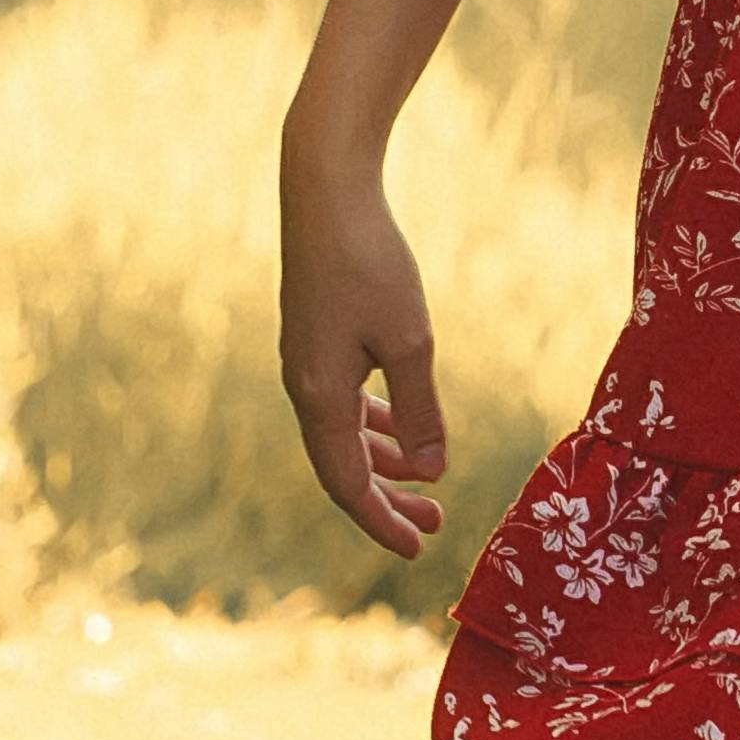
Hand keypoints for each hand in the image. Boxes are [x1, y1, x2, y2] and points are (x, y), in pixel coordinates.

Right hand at [277, 141, 448, 555]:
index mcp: (319, 396)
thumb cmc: (370, 262)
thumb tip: (432, 471)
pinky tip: (401, 426)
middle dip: (388, 499)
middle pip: (342, 465)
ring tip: (427, 482)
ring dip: (385, 460)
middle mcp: (305, 386)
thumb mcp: (410, 341)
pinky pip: (343, 400)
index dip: (381, 521)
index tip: (419, 549)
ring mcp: (307, 361)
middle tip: (434, 525)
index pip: (347, 483)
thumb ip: (420, 409)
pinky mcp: (317, 336)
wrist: (326, 190)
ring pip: (343, 432)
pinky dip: (373, 423)